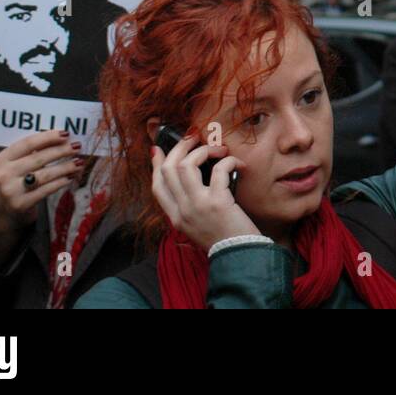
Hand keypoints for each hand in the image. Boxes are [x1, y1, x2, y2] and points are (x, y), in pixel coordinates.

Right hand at [0, 130, 84, 266]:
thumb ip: (35, 150)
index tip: (66, 133)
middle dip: (61, 151)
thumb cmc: (18, 179)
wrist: (8, 209)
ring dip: (65, 167)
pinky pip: (46, 189)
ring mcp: (11, 191)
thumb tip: (63, 137)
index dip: (48, 137)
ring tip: (79, 162)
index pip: (27, 143)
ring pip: (45, 174)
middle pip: (38, 158)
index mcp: (1, 159)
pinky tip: (71, 177)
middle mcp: (3, 174)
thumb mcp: (19, 163)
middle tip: (77, 146)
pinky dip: (61, 182)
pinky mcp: (21, 204)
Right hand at [151, 133, 257, 250]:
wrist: (239, 256)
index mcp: (175, 217)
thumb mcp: (197, 226)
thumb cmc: (223, 239)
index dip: (156, 164)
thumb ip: (189, 207)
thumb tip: (187, 181)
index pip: (156, 186)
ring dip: (203, 150)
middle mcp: (182, 211)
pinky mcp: (217, 202)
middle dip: (181, 147)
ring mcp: (197, 206)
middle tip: (195, 138)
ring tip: (219, 149)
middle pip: (169, 169)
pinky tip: (237, 163)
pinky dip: (228, 161)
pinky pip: (218, 170)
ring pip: (186, 165)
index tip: (158, 148)